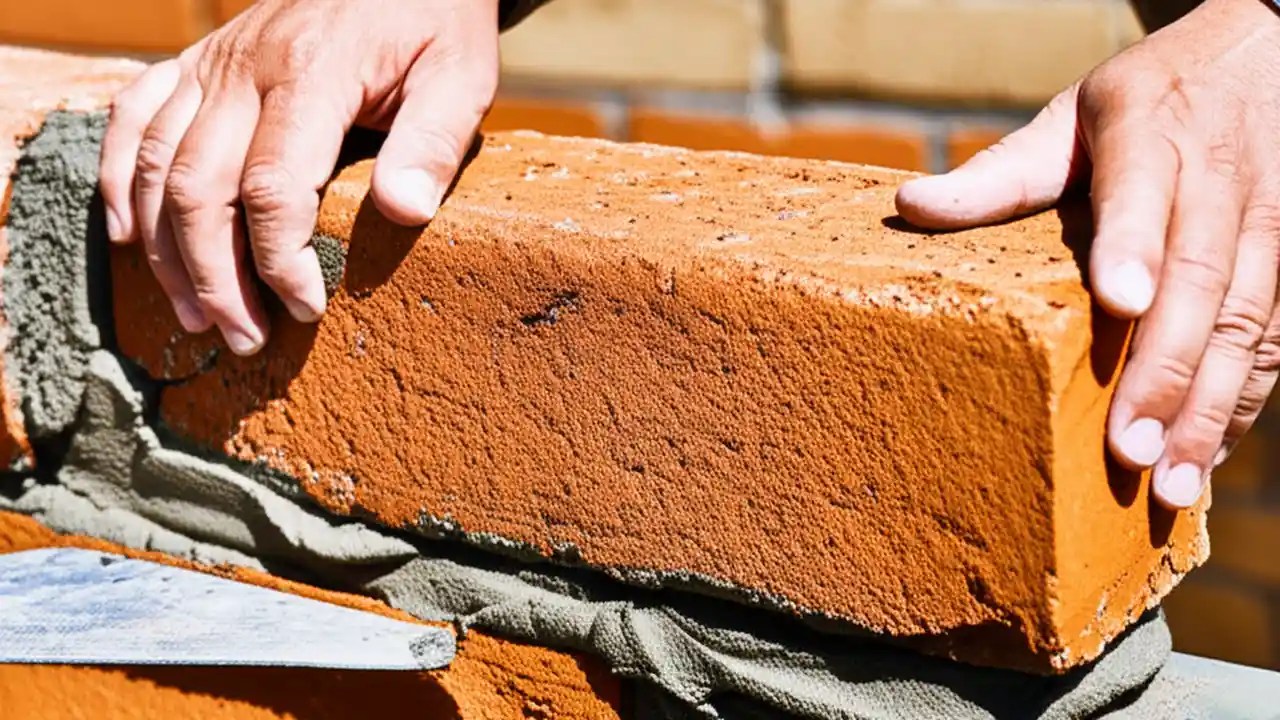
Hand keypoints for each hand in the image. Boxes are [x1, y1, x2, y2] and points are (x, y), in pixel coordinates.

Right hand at [100, 0, 500, 354]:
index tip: (306, 310)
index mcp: (311, 74)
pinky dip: (121, 179)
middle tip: (244, 339)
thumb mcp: (460, 76)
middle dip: (216, 278)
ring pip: (156, 164)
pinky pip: (133, 117)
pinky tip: (131, 237)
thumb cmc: (434, 23)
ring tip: (197, 315)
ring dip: (166, 251)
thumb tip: (404, 213)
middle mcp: (245, 68)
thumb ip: (434, 143)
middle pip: (199, 189)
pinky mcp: (199, 62)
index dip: (280, 262)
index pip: (271, 188)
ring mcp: (213, 62)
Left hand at [895, 0, 1279, 508]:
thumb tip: (910, 204)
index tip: (1120, 303)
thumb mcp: (1069, 119)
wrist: (1262, 54)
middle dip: (1165, 369)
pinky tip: (1207, 456)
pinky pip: (1271, 339)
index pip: (1143, 193)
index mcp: (1149, 137)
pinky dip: (1241, 403)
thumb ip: (1000, 172)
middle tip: (1127, 449)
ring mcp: (1266, 224)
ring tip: (1172, 483)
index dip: (1134, 247)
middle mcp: (1217, 181)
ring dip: (1210, 408)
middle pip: (1200, 279)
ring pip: (1246, 322)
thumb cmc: (1144, 100)